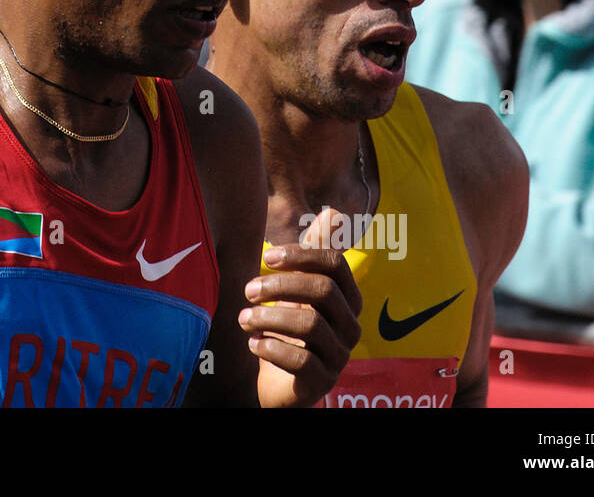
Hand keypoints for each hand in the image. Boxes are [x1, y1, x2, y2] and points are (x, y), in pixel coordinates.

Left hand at [239, 208, 362, 406]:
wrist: (280, 381)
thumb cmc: (289, 327)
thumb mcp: (298, 289)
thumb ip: (313, 254)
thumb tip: (335, 211)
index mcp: (347, 298)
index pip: (335, 264)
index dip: (302, 256)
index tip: (267, 257)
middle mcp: (350, 325)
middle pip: (323, 290)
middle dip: (280, 285)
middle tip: (248, 290)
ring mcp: (339, 355)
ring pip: (311, 324)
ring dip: (269, 316)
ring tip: (243, 318)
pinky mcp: (323, 381)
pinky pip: (301, 360)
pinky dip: (271, 347)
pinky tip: (252, 343)